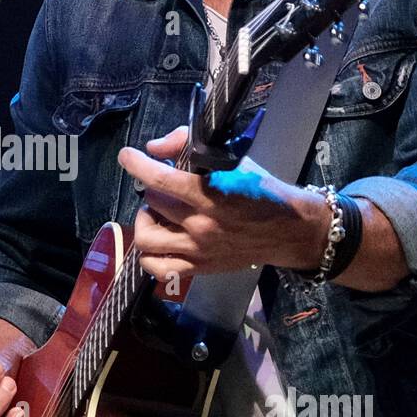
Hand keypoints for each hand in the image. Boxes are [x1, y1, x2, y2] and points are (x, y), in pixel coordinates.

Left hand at [117, 126, 328, 280]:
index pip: (161, 180)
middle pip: (152, 205)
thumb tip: (154, 148)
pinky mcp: (201, 268)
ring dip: (145, 222)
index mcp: (211, 194)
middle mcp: (201, 225)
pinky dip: (150, 256)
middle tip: (162, 187)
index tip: (126, 156)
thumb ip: (190, 147)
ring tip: (157, 215)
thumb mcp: (234, 160)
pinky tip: (159, 242)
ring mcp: (199, 250)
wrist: (289, 232)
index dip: (137, 165)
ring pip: (147, 239)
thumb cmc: (263, 192)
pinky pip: (158, 269)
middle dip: (152, 190)